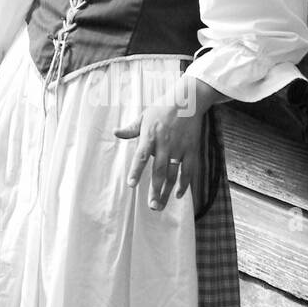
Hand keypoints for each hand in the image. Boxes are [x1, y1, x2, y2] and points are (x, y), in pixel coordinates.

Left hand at [114, 78, 222, 211]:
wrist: (188, 100)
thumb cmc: (162, 108)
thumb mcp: (144, 116)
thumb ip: (131, 129)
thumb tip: (115, 132)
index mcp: (150, 135)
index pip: (141, 156)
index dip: (136, 171)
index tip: (131, 185)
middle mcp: (165, 143)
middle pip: (160, 170)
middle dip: (155, 190)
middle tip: (152, 206)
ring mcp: (180, 148)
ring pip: (174, 174)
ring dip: (168, 192)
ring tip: (160, 205)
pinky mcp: (192, 150)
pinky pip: (189, 171)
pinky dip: (185, 184)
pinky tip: (179, 195)